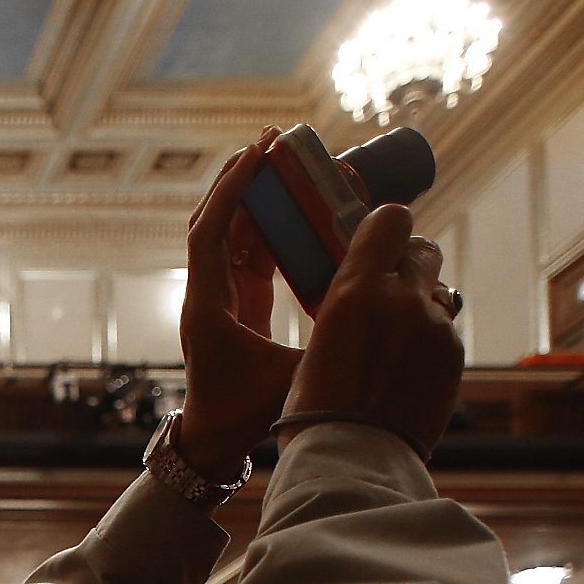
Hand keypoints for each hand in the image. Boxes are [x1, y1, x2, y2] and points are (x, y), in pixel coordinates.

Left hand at [176, 128, 303, 479]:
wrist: (213, 442)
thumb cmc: (245, 415)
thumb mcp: (291, 380)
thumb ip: (328, 346)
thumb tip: (376, 312)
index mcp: (209, 304)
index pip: (210, 232)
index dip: (232, 190)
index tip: (256, 154)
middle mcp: (207, 292)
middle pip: (214, 219)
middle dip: (241, 177)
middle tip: (272, 140)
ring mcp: (219, 294)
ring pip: (230, 231)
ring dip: (254, 195)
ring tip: (285, 159)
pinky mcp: (236, 301)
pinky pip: (248, 250)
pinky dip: (268, 223)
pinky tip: (297, 203)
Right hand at [281, 205, 463, 455]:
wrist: (352, 457)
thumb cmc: (316, 406)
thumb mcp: (320, 340)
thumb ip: (351, 304)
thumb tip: (365, 288)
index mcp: (354, 290)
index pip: (390, 220)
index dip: (386, 226)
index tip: (377, 241)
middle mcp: (400, 299)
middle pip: (423, 251)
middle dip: (409, 265)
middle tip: (389, 291)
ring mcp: (433, 326)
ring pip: (436, 294)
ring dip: (419, 307)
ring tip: (394, 345)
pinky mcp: (453, 354)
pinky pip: (444, 330)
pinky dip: (429, 343)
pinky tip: (406, 372)